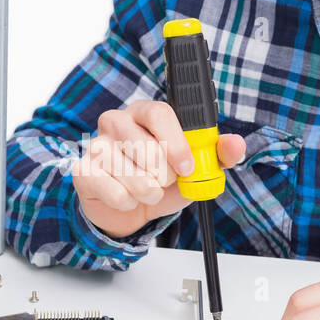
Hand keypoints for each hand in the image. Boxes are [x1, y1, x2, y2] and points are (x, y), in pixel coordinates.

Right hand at [73, 99, 246, 238]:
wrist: (131, 207)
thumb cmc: (162, 179)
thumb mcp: (194, 168)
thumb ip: (217, 154)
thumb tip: (235, 144)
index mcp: (146, 112)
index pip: (159, 113)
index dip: (175, 142)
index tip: (187, 168)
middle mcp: (118, 121)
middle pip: (145, 146)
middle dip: (163, 176)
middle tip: (164, 181)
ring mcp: (97, 144)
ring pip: (130, 173)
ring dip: (147, 193)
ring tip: (147, 191)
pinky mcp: (83, 170)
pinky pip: (113, 190)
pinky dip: (127, 202)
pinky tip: (126, 197)